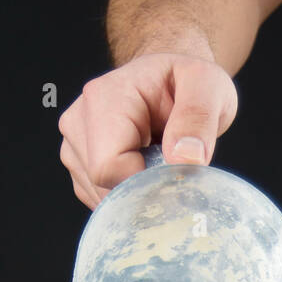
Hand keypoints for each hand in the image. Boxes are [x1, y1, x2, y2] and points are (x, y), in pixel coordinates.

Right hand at [58, 52, 238, 207]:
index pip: (109, 167)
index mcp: (103, 99)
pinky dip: (128, 196)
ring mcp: (75, 147)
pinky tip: (144, 170)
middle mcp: (79, 123)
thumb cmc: (184, 80)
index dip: (145, 182)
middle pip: (104, 187)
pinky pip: (102, 201)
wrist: (167, 80)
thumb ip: (198, 118)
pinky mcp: (79, 168)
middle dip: (143, 188)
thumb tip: (185, 158)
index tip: (174, 173)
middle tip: (170, 164)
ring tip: (156, 161)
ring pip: (102, 198)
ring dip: (137, 193)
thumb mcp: (207, 85)